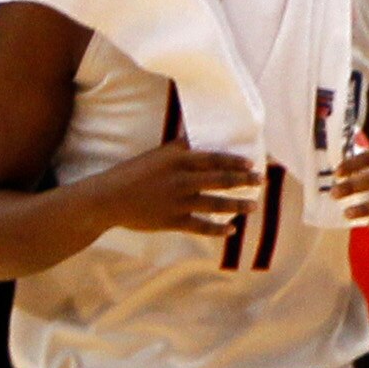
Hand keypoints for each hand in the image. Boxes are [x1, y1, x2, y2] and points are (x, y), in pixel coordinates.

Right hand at [96, 144, 264, 237]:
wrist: (107, 199)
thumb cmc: (131, 173)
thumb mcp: (155, 155)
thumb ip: (178, 149)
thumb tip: (197, 138)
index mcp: (176, 161)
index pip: (213, 159)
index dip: (234, 162)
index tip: (251, 164)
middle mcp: (181, 180)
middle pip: (220, 180)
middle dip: (244, 181)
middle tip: (260, 181)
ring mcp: (178, 202)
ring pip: (216, 204)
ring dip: (238, 205)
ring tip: (254, 206)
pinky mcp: (173, 221)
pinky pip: (201, 227)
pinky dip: (218, 229)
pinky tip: (231, 229)